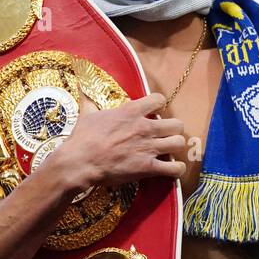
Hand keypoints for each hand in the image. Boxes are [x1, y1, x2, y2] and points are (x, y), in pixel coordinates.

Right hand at [58, 91, 186, 190]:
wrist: (79, 162)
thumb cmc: (82, 138)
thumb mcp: (87, 114)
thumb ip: (90, 102)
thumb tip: (82, 89)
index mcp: (132, 111)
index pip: (159, 99)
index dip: (159, 106)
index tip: (154, 112)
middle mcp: (145, 127)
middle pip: (177, 124)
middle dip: (173, 130)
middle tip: (165, 135)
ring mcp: (148, 147)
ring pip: (179, 143)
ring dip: (175, 147)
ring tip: (168, 151)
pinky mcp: (148, 167)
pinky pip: (174, 168)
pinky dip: (176, 169)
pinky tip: (172, 168)